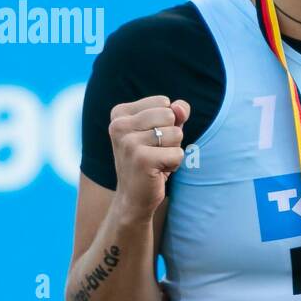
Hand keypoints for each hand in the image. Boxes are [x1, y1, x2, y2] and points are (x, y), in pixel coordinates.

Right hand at [109, 96, 190, 222]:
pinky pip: (178, 153)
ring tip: (156, 161)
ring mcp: (128, 142)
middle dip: (172, 136)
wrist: (133, 197)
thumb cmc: (151, 160)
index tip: (150, 140)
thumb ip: (175, 113)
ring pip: (176, 134)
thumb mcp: (163, 131)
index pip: (164, 102)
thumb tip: (181, 107)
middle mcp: (119, 125)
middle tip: (155, 152)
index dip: (166, 123)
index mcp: (120, 113)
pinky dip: (174, 164)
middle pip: (170, 116)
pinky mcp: (142, 159)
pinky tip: (157, 171)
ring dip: (173, 151)